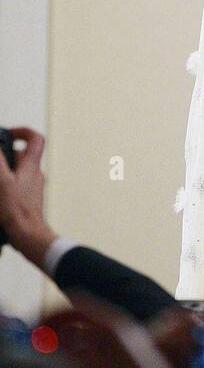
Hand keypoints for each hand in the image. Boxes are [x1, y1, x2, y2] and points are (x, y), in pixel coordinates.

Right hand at [0, 127, 56, 265]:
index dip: (23, 131)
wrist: (28, 235)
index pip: (36, 139)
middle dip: (6, 155)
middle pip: (23, 155)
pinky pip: (17, 185)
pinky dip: (6, 185)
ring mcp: (33, 187)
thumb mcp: (2, 180)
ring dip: (5, 172)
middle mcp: (35, 174)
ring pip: (18, 171)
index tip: (9, 133)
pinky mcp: (28, 200)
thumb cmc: (17, 210)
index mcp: (32, 165)